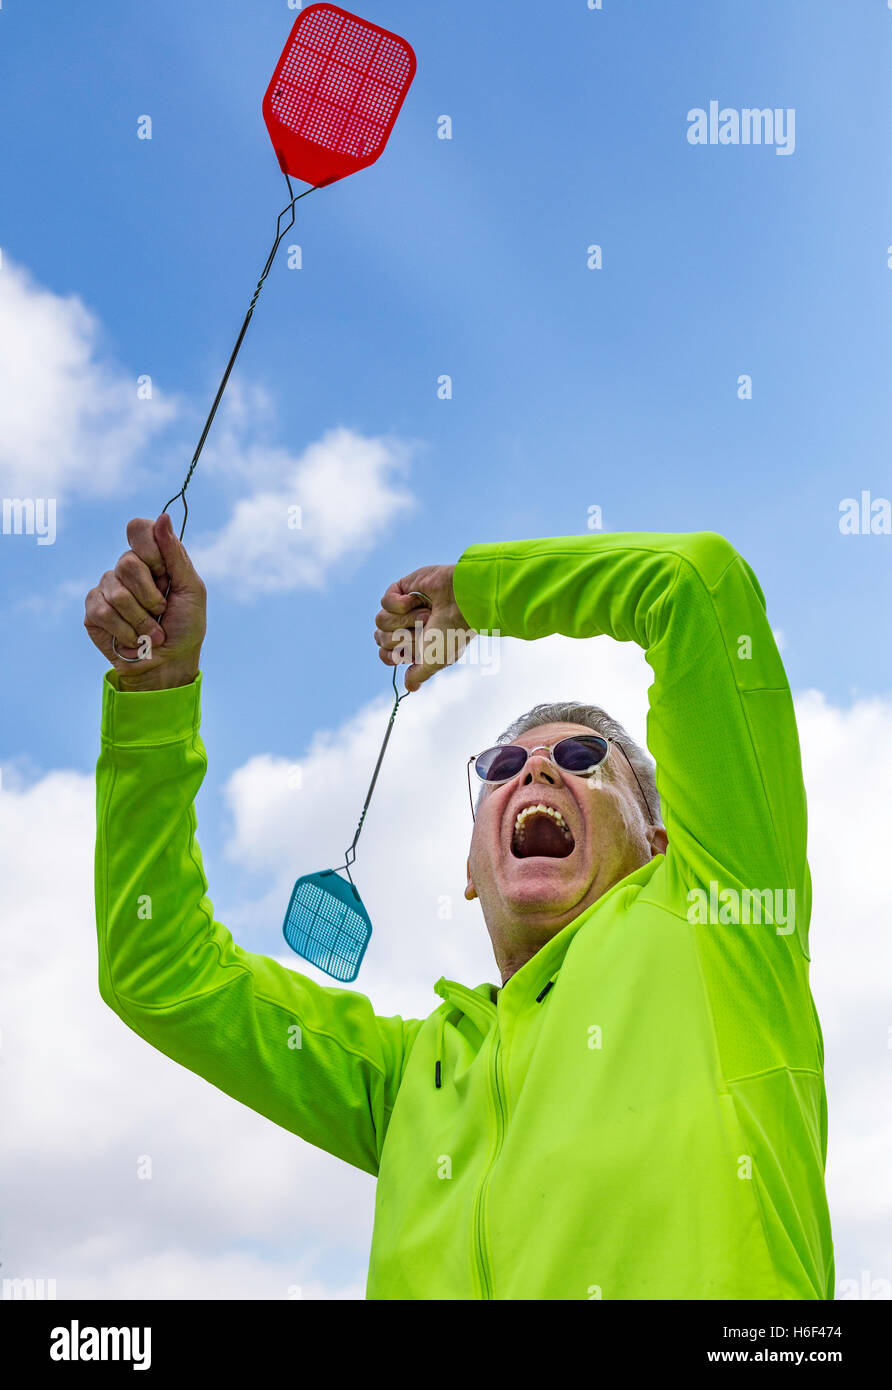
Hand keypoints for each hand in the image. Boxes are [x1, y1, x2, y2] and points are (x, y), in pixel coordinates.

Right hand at [84, 513, 206, 690]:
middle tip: (161, 609)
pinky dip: (126, 631)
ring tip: (152, 632)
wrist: (170, 663)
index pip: (138, 528)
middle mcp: (127, 569)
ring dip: (142, 620)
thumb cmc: (185, 627)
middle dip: (151, 595)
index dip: (150, 550)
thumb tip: (162, 517)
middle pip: (128, 563)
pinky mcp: (93, 612)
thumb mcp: (191, 589)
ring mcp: (107, 588)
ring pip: (117, 592)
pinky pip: (104, 612)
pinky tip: (134, 640)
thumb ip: (176, 555)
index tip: (165, 573)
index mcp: (153, 558)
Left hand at [374, 563, 474, 691]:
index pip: (386, 655)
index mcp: (416, 644)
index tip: (408, 653)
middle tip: (424, 628)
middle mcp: (409, 627)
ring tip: (426, 613)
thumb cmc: (452, 633)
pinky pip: (385, 601)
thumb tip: (409, 688)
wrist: (462, 602)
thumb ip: (419, 674)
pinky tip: (418, 599)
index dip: (391, 655)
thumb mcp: (436, 661)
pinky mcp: (402, 588)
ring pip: (381, 620)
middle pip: (381, 638)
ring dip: (404, 619)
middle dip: (401, 636)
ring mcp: (404, 607)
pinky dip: (401, 603)